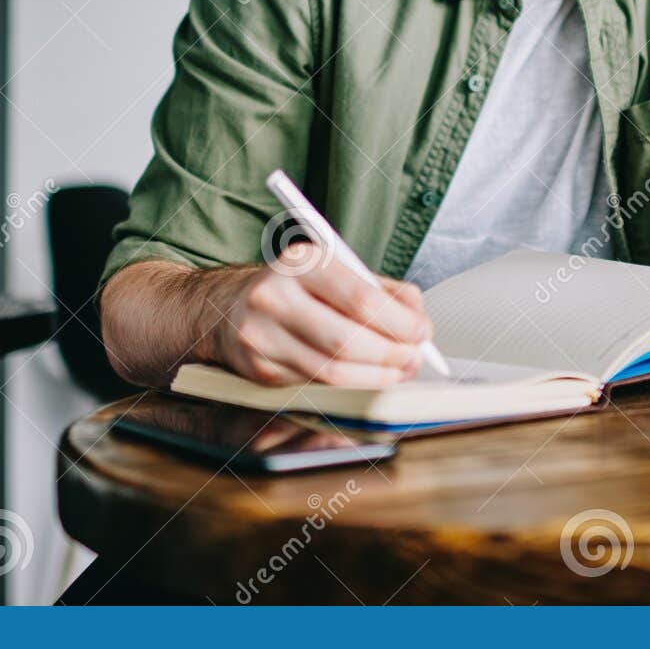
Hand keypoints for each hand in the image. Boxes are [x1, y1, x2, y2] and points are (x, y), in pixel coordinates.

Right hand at [206, 243, 431, 386]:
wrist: (227, 307)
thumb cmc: (294, 288)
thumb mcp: (334, 271)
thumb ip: (380, 289)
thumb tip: (418, 317)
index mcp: (299, 262)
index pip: (359, 299)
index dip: (399, 322)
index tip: (422, 332)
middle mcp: (274, 297)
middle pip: (347, 341)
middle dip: (392, 355)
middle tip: (414, 357)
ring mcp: (262, 336)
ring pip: (333, 371)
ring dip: (377, 377)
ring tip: (398, 370)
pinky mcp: (260, 369)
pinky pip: (317, 385)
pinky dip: (351, 385)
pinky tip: (367, 378)